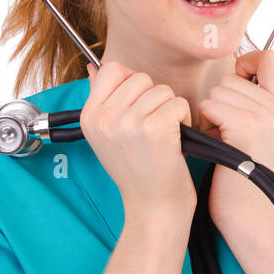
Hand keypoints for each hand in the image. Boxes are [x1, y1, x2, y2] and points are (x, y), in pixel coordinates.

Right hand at [80, 61, 195, 223]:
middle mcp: (105, 117)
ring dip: (171, 110)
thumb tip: (93, 67)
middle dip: (155, 99)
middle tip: (153, 127)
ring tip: (164, 135)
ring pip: (163, 90)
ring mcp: (129, 122)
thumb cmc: (137, 171)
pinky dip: (184, 120)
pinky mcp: (155, 128)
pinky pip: (179, 103)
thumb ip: (103, 100)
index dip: (132, 83)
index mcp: (89, 116)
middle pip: (141, 78)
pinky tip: (176, 140)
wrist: (153, 206)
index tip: (138, 106)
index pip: (111, 69)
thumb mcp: (108, 135)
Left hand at [198, 50, 273, 222]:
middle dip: (220, 100)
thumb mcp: (258, 129)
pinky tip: (215, 144)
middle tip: (226, 130)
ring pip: (217, 91)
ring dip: (210, 114)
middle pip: (232, 77)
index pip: (269, 57)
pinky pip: (210, 106)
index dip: (246, 63)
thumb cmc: (241, 170)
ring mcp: (264, 116)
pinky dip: (205, 124)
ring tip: (222, 140)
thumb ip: (253, 100)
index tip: (236, 83)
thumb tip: (234, 69)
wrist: (247, 209)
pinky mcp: (246, 127)